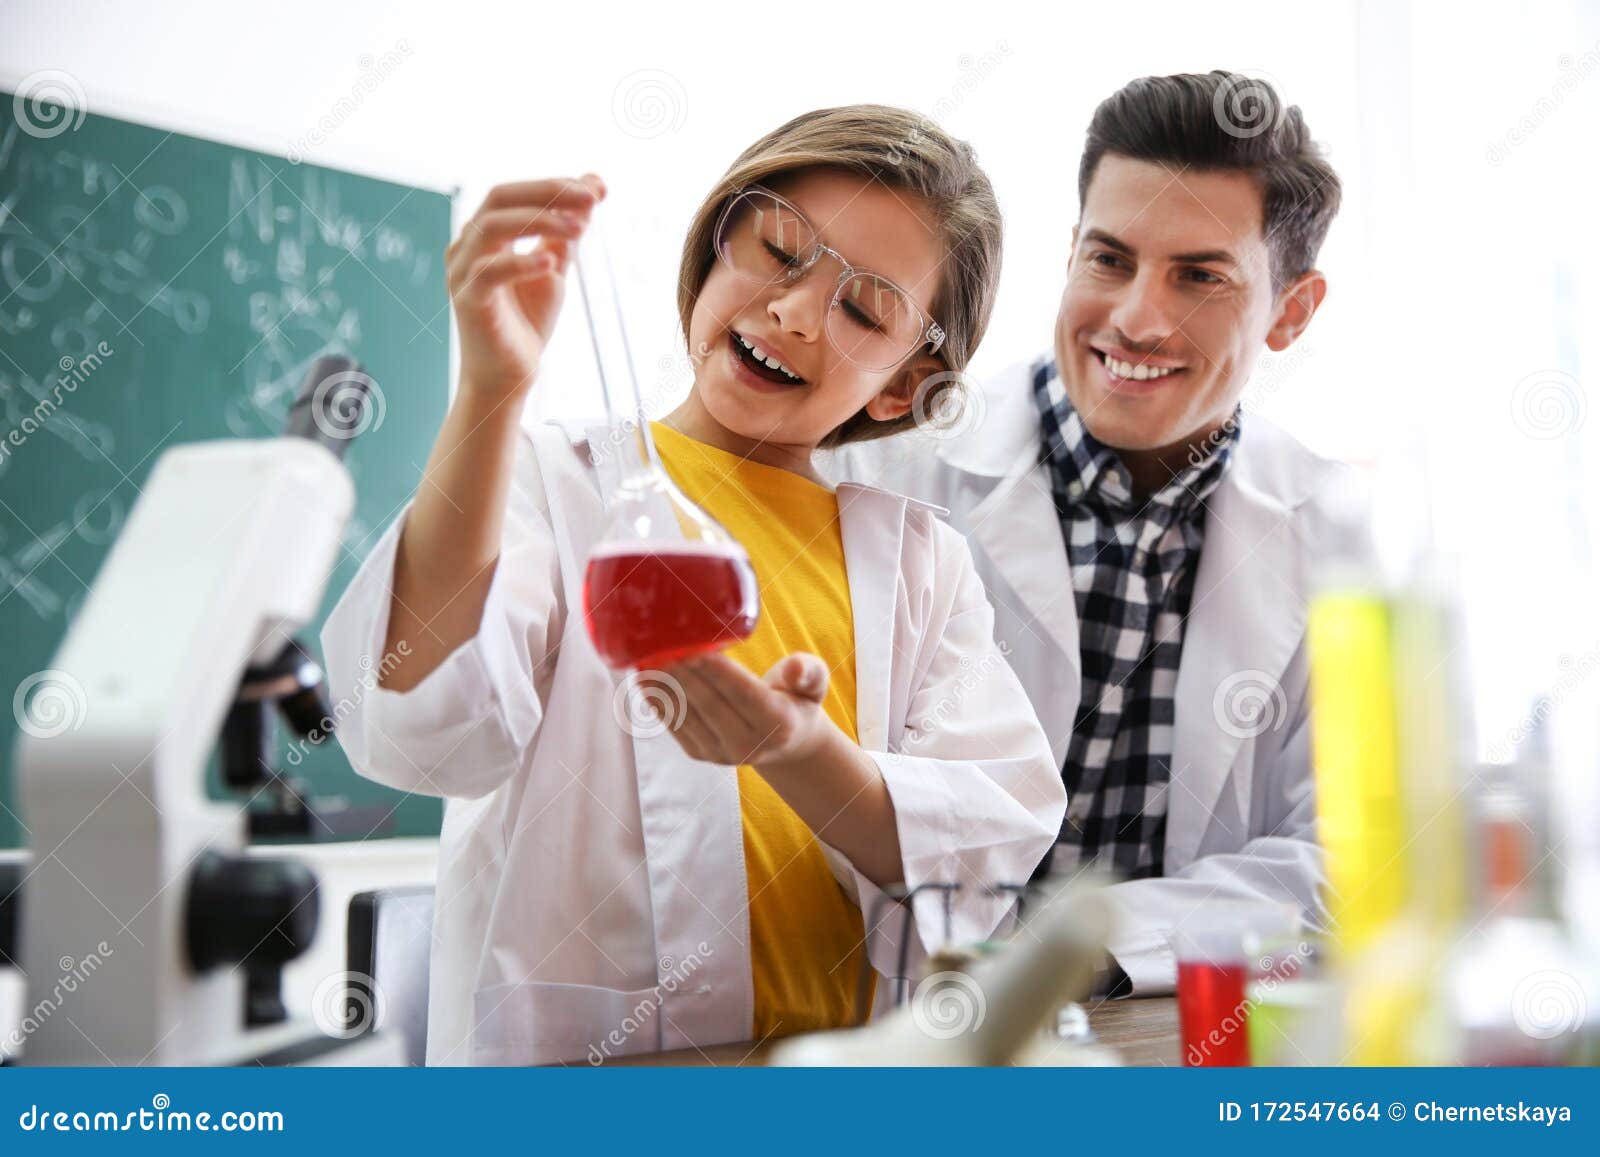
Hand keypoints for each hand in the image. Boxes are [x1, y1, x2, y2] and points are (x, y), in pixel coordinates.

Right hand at [445, 174, 605, 401]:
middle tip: (589, 199)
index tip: (596, 188)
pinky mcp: (467, 301)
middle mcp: (467, 245)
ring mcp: (462, 272)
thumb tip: (595, 183)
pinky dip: (521, 264)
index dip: (554, 185)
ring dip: (539, 222)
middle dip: (546, 193)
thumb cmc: (527, 320)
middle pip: (499, 198)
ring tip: (579, 229)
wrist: (510, 374)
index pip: (515, 194)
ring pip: (492, 228)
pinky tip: (551, 263)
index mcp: (485, 234)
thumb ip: (567, 230)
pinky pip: (489, 273)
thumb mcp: (553, 267)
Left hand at [655, 652, 834, 768]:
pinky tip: (646, 679)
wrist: (786, 740)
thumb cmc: (797, 698)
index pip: (744, 694)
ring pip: (687, 715)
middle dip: (683, 674)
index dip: (717, 672)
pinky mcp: (701, 754)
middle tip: (660, 645)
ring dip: (664, 687)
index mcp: (779, 724)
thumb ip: (809, 672)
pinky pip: (676, 725)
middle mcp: (748, 745)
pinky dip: (659, 701)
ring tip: (645, 658)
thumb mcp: (814, 683)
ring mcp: (721, 754)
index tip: (694, 647)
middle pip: (710, 704)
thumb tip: (794, 670)